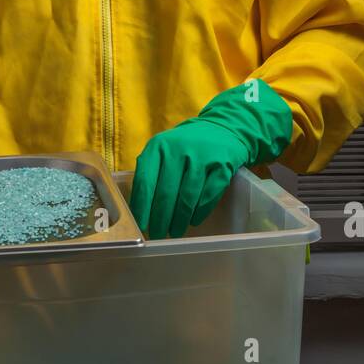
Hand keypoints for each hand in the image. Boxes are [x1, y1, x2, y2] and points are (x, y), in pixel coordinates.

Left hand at [130, 118, 248, 239]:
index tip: (141, 225)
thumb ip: (151, 173)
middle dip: (161, 219)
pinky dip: (200, 212)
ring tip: (175, 231)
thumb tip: (140, 211)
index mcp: (158, 146)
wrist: (221, 129)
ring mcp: (202, 157)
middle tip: (158, 234)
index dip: (142, 206)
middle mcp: (179, 149)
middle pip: (166, 193)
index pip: (146, 181)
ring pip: (187, 197)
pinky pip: (209, 196)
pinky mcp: (223, 165)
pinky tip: (193, 220)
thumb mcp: (163, 150)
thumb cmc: (184, 147)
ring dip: (180, 220)